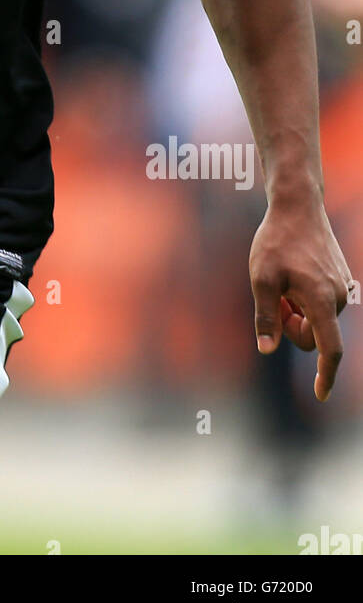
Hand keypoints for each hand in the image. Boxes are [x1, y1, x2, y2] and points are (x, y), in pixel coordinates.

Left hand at [249, 196, 353, 400]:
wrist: (297, 207)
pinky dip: (304, 301)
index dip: (325, 375)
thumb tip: (267, 349)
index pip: (328, 349)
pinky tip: (292, 277)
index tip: (320, 395)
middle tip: (274, 301)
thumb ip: (265, 317)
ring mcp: (342, 287)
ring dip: (296, 312)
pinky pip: (321, 304)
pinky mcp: (341, 279)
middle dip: (291, 327)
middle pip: (313, 336)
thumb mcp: (261, 279)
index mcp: (322, 300)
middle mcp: (339, 297)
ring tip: (281, 284)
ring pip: (316, 319)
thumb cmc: (276, 242)